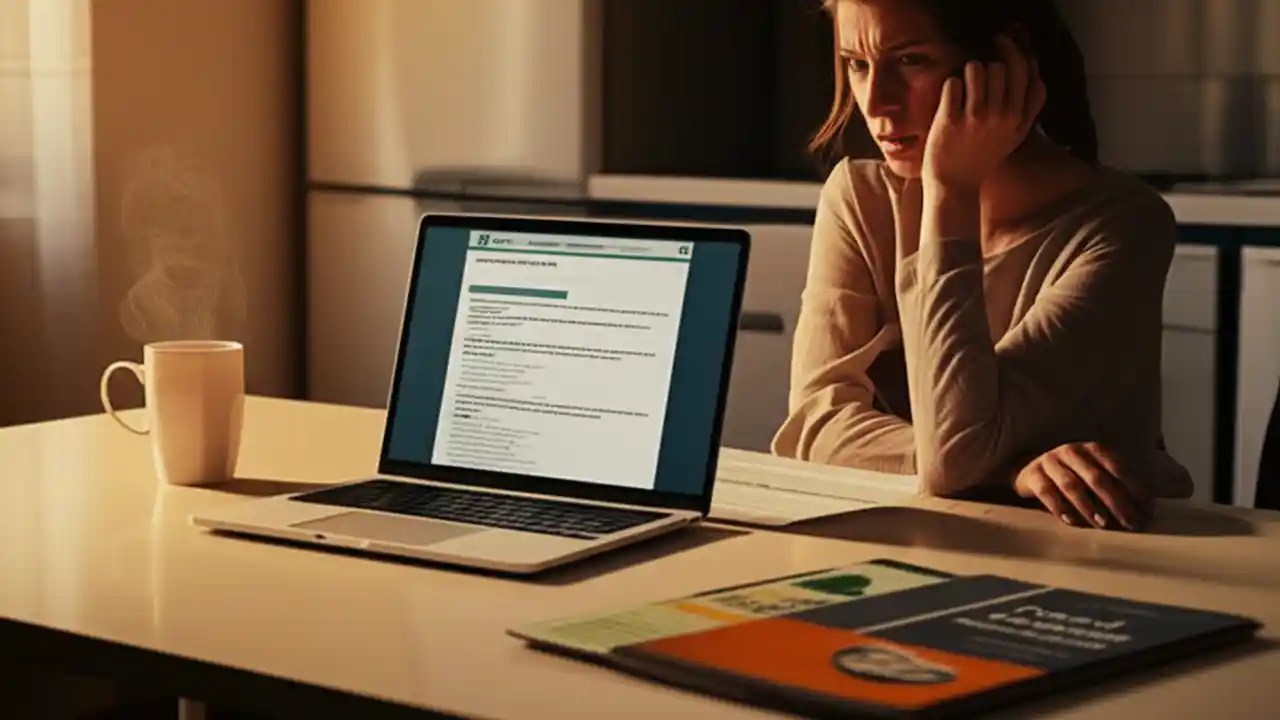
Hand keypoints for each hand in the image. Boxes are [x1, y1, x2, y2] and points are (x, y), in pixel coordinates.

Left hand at [922, 35, 1046, 189]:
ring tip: (965, 85)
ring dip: (968, 71)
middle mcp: (1001, 116)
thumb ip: (1030, 105)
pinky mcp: (950, 120)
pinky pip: (953, 84)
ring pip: (976, 68)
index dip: (1013, 50)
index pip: (1025, 69)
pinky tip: (951, 98)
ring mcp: (975, 117)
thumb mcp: (1016, 134)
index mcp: (1018, 117)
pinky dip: (950, 86)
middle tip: (979, 77)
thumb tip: (1036, 71)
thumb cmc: (983, 156)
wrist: (955, 185)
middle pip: (1000, 66)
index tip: (1002, 43)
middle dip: (987, 65)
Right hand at [1013, 442, 1154, 530]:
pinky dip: (1060, 507)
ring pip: (1071, 485)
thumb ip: (1116, 486)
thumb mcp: (1093, 473)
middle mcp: (1070, 452)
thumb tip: (1146, 508)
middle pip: (1096, 478)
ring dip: (1089, 506)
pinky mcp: (1031, 475)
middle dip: (1116, 502)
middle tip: (1130, 522)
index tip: (1147, 508)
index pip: (1116, 467)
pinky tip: (1072, 521)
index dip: (1133, 487)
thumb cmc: (1070, 475)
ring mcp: (1049, 462)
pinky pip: (1046, 492)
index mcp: (1091, 449)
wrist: (1029, 470)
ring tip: (1103, 524)